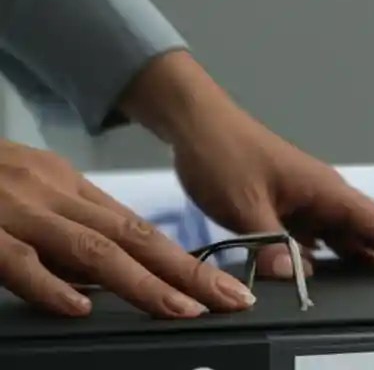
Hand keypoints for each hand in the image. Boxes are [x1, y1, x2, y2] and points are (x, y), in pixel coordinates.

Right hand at [0, 140, 255, 317]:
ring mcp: (13, 211)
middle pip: (132, 236)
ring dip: (142, 282)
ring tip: (181, 309)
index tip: (225, 285)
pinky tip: (80, 307)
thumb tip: (109, 277)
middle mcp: (48, 193)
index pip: (137, 227)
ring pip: (90, 248)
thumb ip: (65, 232)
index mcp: (63, 186)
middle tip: (229, 300)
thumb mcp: (25, 197)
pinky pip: (17, 260)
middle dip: (187, 272)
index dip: (184, 258)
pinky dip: (51, 285)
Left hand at [122, 52, 373, 282]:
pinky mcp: (290, 211)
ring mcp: (310, 204)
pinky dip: (337, 260)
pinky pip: (323, 241)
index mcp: (327, 191)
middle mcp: (326, 198)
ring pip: (351, 240)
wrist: (198, 126)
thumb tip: (288, 279)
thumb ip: (267, 242)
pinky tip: (337, 280)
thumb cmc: (223, 152)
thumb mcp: (242, 203)